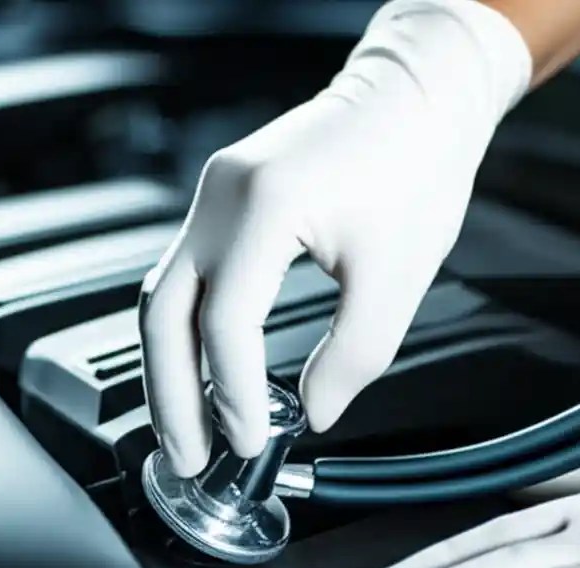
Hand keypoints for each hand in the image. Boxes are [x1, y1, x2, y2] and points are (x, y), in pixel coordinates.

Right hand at [137, 0, 531, 476]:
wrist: (417, 98)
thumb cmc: (416, 167)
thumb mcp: (399, 275)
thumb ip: (353, 356)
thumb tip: (314, 412)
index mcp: (266, 205)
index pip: (226, 322)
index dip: (232, 393)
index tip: (249, 441)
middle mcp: (222, 195)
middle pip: (165, 314)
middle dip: (170, 395)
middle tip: (186, 457)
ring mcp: (214, 194)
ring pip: (162, 296)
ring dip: (169, 368)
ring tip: (185, 429)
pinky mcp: (222, 200)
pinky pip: (186, 274)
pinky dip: (187, 331)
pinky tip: (201, 372)